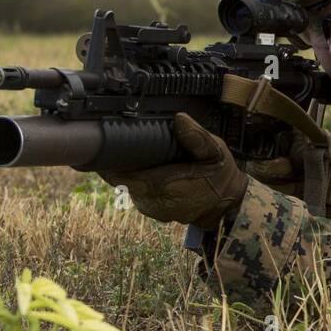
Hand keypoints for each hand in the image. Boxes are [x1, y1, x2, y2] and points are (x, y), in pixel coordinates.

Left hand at [99, 113, 248, 229]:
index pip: (124, 175)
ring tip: (131, 153)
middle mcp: (154, 201)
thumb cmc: (220, 176)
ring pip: (128, 185)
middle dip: (118, 162)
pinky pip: (136, 191)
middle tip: (115, 142)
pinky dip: (137, 179)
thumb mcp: (216, 152)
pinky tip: (145, 167)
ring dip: (127, 171)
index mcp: (165, 185)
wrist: (226, 206)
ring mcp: (152, 209)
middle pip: (122, 179)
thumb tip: (179, 119)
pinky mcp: (153, 211)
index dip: (110, 162)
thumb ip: (197, 138)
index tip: (104, 145)